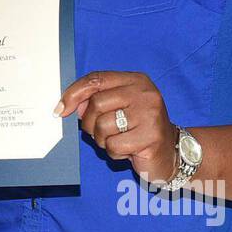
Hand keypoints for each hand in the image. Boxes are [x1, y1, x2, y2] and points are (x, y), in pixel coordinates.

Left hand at [56, 70, 176, 186]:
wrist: (171, 152)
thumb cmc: (138, 128)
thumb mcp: (118, 108)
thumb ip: (96, 102)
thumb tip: (71, 105)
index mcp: (135, 80)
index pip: (96, 79)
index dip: (73, 94)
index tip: (60, 110)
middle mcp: (145, 93)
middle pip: (96, 104)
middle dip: (90, 123)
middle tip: (99, 132)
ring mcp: (150, 114)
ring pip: (102, 126)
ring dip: (103, 140)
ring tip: (119, 140)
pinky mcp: (151, 136)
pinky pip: (113, 145)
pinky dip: (114, 152)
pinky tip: (128, 150)